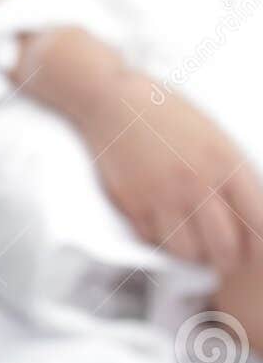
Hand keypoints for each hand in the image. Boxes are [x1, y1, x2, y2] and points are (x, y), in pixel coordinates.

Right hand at [79, 76, 262, 273]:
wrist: (113, 101)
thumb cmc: (167, 115)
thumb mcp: (216, 139)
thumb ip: (235, 177)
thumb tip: (249, 219)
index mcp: (226, 164)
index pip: (258, 225)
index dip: (260, 250)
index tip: (254, 256)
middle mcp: (197, 183)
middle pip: (225, 248)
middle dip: (227, 261)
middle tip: (223, 259)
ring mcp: (162, 194)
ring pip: (187, 252)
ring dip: (191, 254)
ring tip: (191, 244)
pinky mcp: (131, 201)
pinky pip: (152, 239)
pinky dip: (158, 239)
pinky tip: (161, 225)